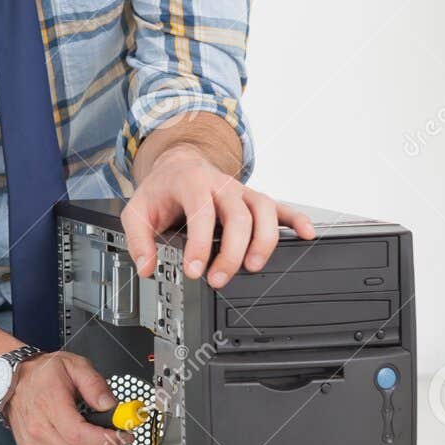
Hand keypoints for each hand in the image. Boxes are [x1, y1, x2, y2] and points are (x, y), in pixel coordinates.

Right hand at [3, 351, 134, 444]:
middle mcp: (38, 432)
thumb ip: (95, 384)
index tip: (124, 435)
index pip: (80, 435)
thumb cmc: (42, 375)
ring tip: (102, 442)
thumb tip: (111, 405)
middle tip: (119, 440)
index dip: (107, 440)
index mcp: (48, 406)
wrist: (14, 385)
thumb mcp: (74, 366)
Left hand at [121, 144, 315, 287]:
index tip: (195, 270)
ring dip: (264, 240)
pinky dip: (296, 219)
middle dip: (232, 251)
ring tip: (254, 266)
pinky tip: (307, 234)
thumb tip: (147, 268)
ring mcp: (242, 191)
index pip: (202, 213)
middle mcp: (221, 185)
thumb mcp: (137, 211)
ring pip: (263, 210)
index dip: (201, 244)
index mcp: (192, 183)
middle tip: (219, 279)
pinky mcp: (254, 199)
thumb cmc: (162, 190)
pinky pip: (281, 206)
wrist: (178, 165)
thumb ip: (138, 239)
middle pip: (238, 215)